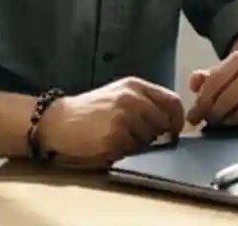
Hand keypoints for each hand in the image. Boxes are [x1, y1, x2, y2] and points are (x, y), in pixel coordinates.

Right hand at [36, 77, 184, 167]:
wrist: (59, 120)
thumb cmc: (92, 109)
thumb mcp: (120, 94)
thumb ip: (146, 102)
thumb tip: (171, 123)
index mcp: (135, 86)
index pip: (172, 101)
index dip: (177, 119)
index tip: (174, 130)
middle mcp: (132, 99)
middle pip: (163, 122)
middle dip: (156, 134)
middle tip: (137, 136)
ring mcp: (123, 118)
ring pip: (149, 138)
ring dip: (138, 143)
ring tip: (118, 137)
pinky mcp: (113, 137)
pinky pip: (131, 150)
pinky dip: (124, 151)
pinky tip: (109, 143)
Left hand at [186, 51, 237, 126]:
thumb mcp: (225, 73)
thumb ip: (206, 78)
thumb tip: (193, 83)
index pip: (214, 82)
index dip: (200, 103)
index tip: (192, 117)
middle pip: (226, 99)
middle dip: (213, 114)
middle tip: (207, 122)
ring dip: (228, 121)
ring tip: (222, 122)